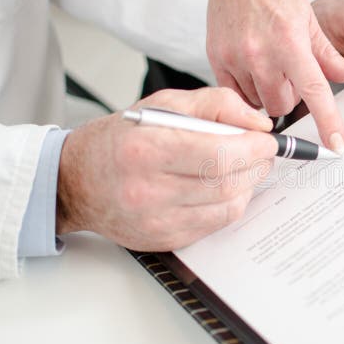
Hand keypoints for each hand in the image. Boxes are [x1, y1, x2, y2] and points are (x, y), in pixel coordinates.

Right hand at [56, 88, 276, 250]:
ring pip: (228, 206)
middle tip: (262, 152)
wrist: (77, 181)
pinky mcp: (164, 240)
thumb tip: (259, 124)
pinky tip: (223, 187)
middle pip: (228, 182)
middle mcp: (148, 189)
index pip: (220, 154)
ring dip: (248, 185)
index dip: (254, 147)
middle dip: (257, 165)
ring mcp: (157, 220)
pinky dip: (230, 204)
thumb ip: (216, 105)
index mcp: (147, 148)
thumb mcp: (163, 104)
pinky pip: (216, 224)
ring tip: (244, 167)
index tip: (266, 140)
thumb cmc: (121, 139)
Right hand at [197, 0, 343, 153]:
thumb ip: (331, 56)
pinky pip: (236, 96)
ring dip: (269, 94)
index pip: (314, 91)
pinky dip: (248, 91)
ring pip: (260, 104)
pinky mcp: (216, 59)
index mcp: (290, 41)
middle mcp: (261, 52)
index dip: (328, 121)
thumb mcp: (311, 19)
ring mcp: (235, 57)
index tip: (336, 145)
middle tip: (291, 74)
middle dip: (292, 98)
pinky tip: (252, 67)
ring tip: (270, 64)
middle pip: (283, 106)